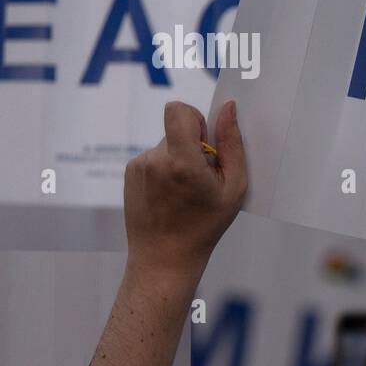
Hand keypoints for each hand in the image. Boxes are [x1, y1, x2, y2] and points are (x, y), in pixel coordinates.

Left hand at [123, 100, 246, 277]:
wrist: (164, 256)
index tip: (204, 143)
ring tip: (184, 191)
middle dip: (193, 146)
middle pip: (177, 129)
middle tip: (201, 179)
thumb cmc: (205, 225)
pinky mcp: (130, 171)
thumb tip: (228, 109)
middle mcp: (155, 160)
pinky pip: (155, 157)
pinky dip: (166, 169)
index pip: (179, 111)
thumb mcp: (233, 188)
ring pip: (167, 144)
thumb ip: (232, 145)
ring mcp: (139, 166)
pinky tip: (170, 195)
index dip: (195, 120)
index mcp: (183, 163)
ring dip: (180, 159)